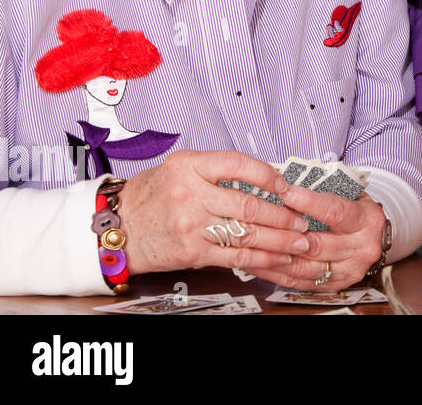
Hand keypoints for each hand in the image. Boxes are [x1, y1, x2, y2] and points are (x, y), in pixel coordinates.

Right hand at [116, 150, 309, 275]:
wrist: (118, 228)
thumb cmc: (150, 196)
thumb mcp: (177, 168)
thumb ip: (214, 170)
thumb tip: (261, 177)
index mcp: (188, 166)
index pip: (237, 164)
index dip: (267, 174)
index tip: (285, 185)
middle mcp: (190, 194)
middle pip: (248, 204)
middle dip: (282, 215)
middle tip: (302, 219)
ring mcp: (191, 225)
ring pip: (246, 232)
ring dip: (280, 239)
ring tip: (300, 241)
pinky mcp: (193, 252)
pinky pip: (235, 255)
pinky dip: (262, 258)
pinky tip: (278, 258)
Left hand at [246, 187, 387, 290]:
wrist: (374, 238)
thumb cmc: (356, 210)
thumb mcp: (350, 194)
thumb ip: (325, 190)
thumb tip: (285, 182)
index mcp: (367, 221)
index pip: (336, 212)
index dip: (309, 203)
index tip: (285, 192)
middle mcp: (361, 248)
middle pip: (317, 245)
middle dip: (285, 234)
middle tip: (259, 222)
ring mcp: (348, 270)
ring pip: (304, 267)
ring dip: (275, 256)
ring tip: (252, 243)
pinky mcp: (333, 285)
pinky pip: (298, 281)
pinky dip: (274, 272)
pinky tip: (257, 260)